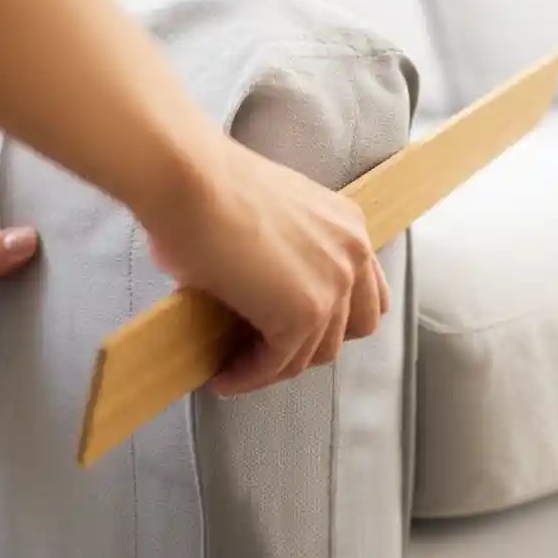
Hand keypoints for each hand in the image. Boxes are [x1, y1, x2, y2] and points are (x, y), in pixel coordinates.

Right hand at [146, 137, 389, 397]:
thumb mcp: (272, 221)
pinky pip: (278, 363)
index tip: (299, 331)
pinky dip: (250, 375)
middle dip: (310, 346)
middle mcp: (353, 254)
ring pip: (314, 353)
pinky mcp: (302, 314)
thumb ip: (285, 257)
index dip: (337, 321)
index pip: (368, 294)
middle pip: (351, 329)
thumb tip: (255, 295)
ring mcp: (332, 286)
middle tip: (269, 351)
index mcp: (349, 225)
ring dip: (275, 366)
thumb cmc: (210, 189)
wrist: (190, 181)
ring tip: (237, 367)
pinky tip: (224, 376)